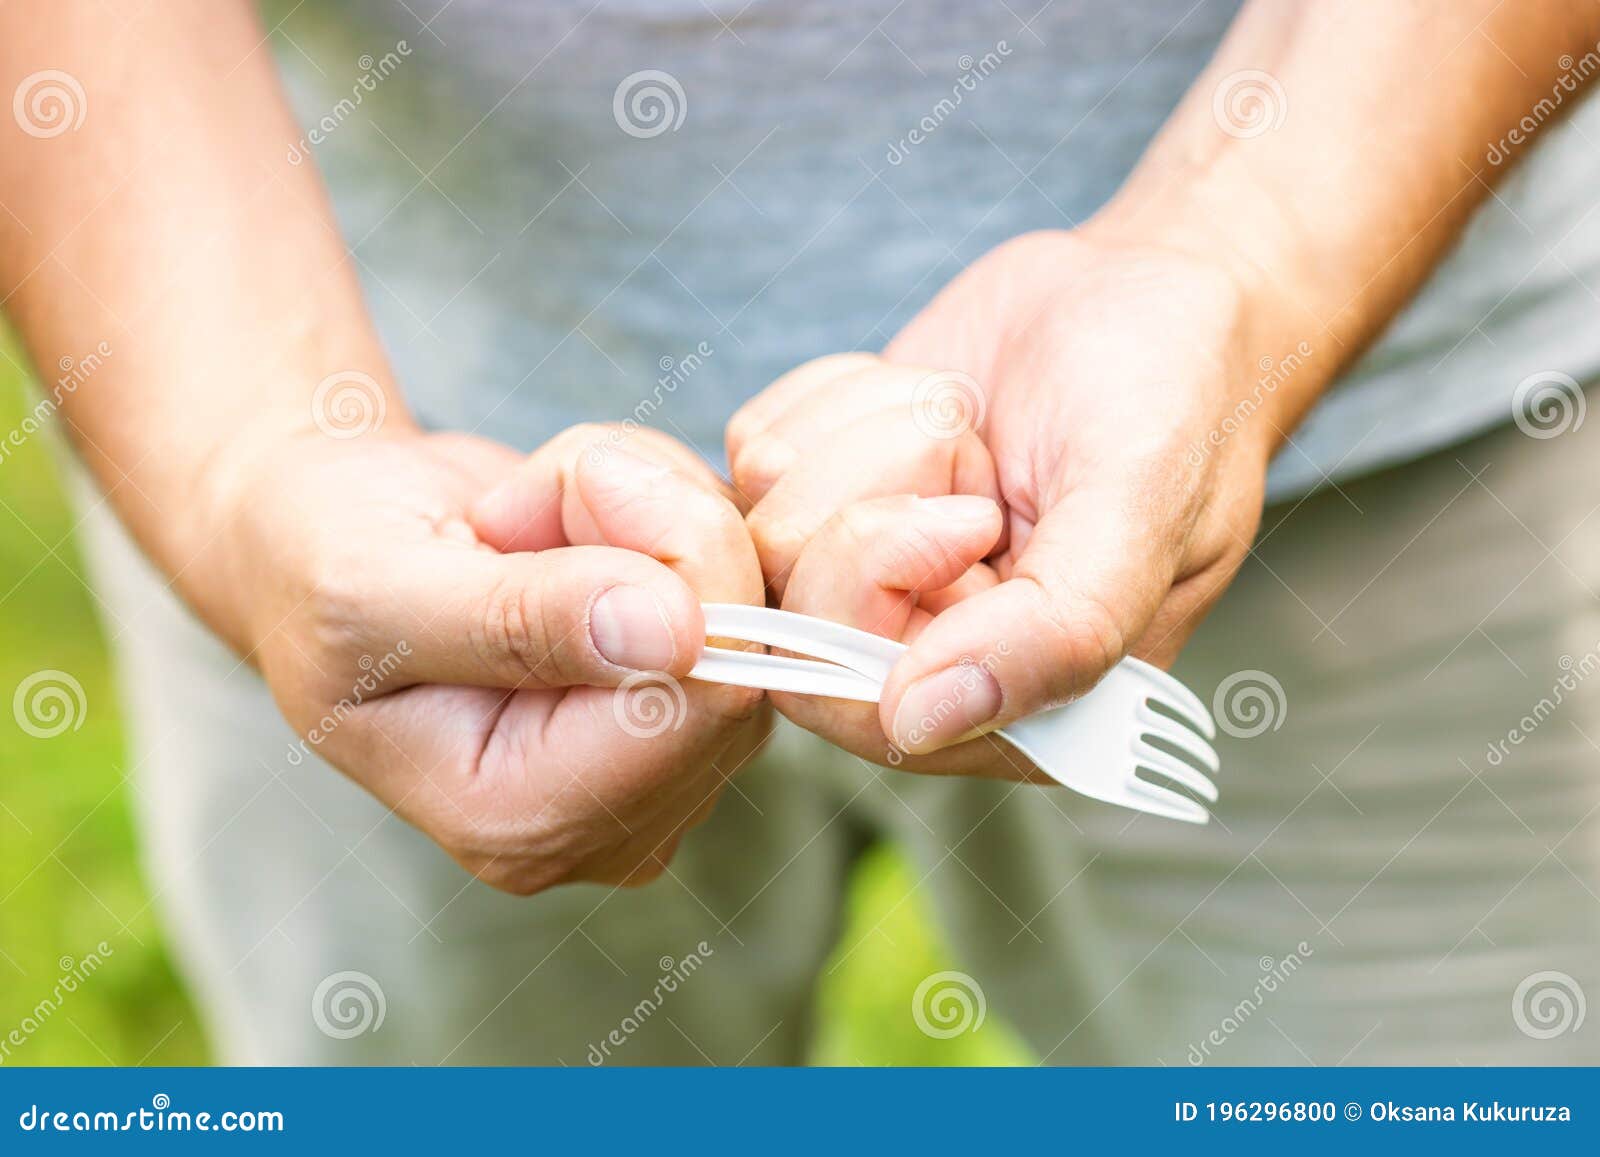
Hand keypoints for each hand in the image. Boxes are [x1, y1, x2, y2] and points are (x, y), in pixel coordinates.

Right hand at [211, 423, 764, 892]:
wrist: (325, 538)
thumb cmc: (319, 566)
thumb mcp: (376, 590)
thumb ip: (519, 619)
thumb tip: (677, 632)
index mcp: (524, 823)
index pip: (701, 704)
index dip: (670, 563)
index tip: (572, 483)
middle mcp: (615, 814)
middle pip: (746, 655)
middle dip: (657, 528)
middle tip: (531, 499)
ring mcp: (667, 754)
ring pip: (755, 602)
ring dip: (654, 510)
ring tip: (529, 513)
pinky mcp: (697, 685)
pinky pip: (752, 574)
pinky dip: (673, 511)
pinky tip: (574, 516)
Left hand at [728, 227, 1286, 770]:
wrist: (1142, 287)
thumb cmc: (1170, 395)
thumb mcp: (1140, 507)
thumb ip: (1055, 632)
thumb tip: (917, 722)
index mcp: (1018, 706)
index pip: (860, 707)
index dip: (884, 592)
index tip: (976, 514)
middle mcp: (924, 657)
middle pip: (792, 615)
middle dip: (885, 499)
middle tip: (982, 462)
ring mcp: (859, 574)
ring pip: (764, 521)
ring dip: (872, 436)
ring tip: (969, 423)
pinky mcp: (821, 493)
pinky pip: (753, 451)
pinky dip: (837, 397)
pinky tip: (923, 395)